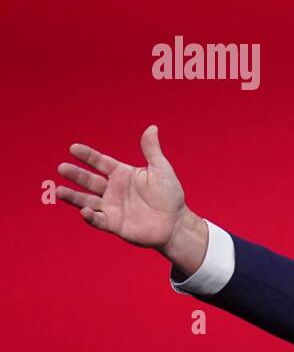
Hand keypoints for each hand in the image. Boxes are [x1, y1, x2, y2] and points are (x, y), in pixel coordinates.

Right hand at [56, 125, 207, 272]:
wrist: (175, 223)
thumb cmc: (170, 195)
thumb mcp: (161, 170)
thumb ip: (152, 150)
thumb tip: (152, 127)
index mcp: (122, 174)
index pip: (100, 162)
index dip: (87, 156)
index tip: (73, 148)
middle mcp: (113, 190)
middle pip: (89, 180)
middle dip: (75, 174)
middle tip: (62, 168)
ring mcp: (111, 207)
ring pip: (87, 200)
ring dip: (73, 196)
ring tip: (59, 190)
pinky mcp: (114, 224)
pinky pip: (98, 220)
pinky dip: (90, 216)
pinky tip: (84, 210)